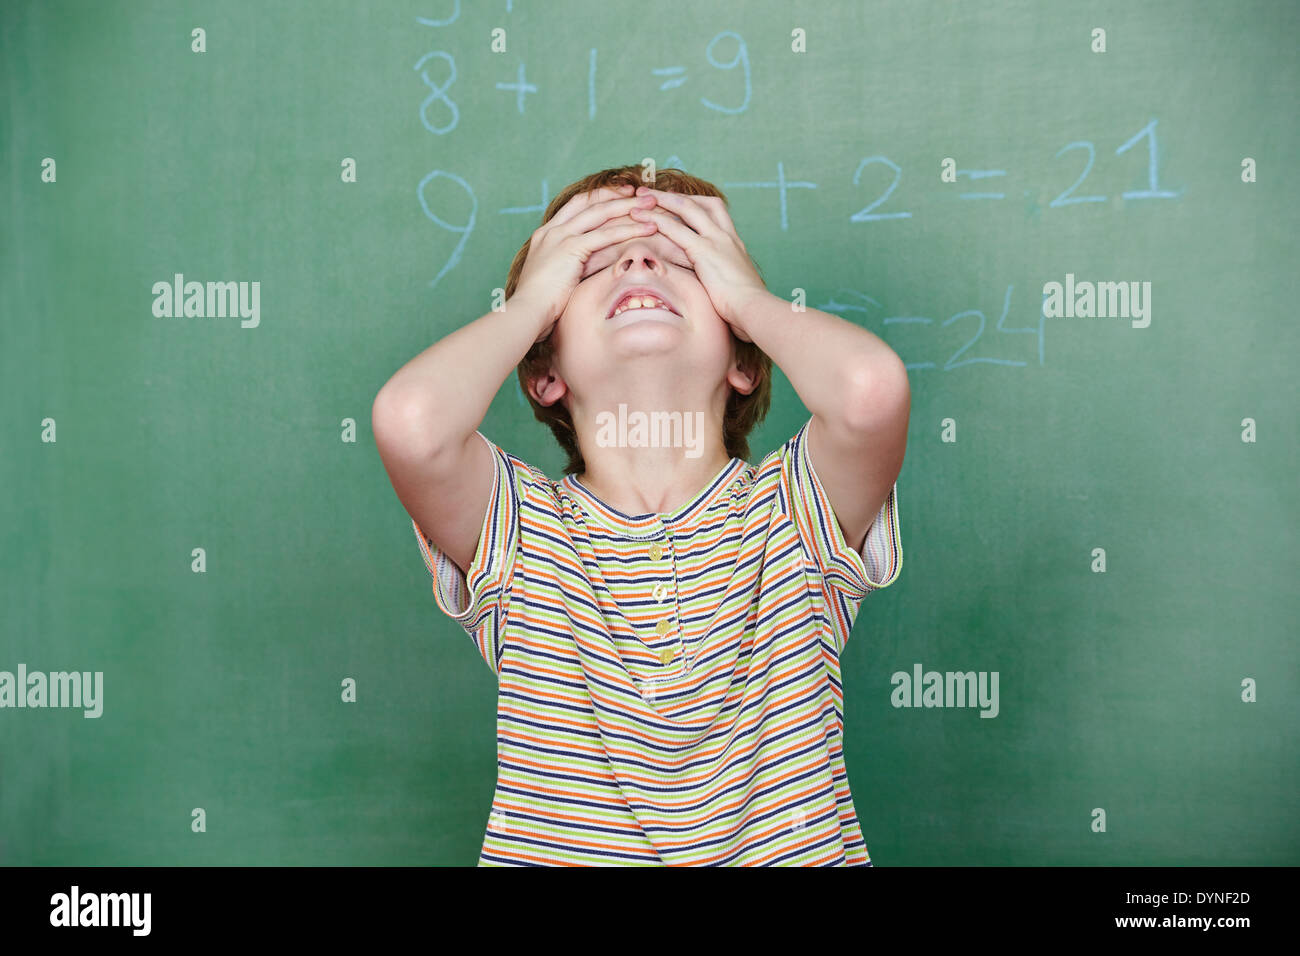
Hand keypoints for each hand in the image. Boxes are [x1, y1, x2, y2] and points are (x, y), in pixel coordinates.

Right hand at [509, 184, 661, 343]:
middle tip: (642, 193)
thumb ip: (570, 268)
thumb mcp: (555, 279)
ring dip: (629, 207)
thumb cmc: (540, 306)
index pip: (577, 205)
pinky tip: (648, 228)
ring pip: (600, 213)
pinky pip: (606, 234)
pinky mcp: (570, 248)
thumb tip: (588, 272)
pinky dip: (629, 230)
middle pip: (590, 202)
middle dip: (618, 195)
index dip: (600, 198)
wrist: (526, 312)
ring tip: (653, 205)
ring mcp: (560, 237)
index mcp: (546, 234)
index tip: (621, 195)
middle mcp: (552, 230)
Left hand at [628, 187, 766, 342]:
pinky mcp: (704, 250)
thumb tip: (717, 291)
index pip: (715, 213)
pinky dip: (656, 220)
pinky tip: (640, 217)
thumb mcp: (735, 287)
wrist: (754, 309)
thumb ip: (724, 280)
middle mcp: (727, 237)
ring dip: (662, 200)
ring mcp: (716, 240)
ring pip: (686, 209)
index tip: (677, 202)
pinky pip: (675, 229)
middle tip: (654, 193)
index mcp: (735, 244)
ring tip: (640, 196)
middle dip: (676, 195)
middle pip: (701, 204)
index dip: (695, 205)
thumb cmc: (746, 307)